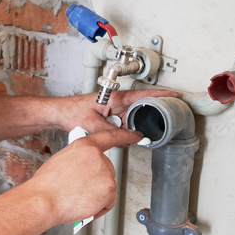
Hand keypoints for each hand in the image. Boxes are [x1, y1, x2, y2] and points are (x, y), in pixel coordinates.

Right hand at [25, 127, 142, 225]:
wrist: (44, 200)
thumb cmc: (47, 184)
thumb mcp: (62, 159)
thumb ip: (79, 158)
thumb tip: (85, 166)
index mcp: (85, 146)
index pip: (109, 137)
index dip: (124, 136)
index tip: (134, 136)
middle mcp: (98, 157)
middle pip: (107, 169)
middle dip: (97, 180)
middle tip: (80, 188)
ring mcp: (106, 173)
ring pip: (107, 186)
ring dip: (97, 195)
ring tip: (78, 198)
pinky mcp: (109, 189)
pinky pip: (109, 201)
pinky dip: (99, 207)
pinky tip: (85, 205)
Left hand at [57, 88, 176, 134]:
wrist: (59, 114)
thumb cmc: (72, 112)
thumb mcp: (95, 126)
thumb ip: (115, 133)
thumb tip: (133, 138)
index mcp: (115, 97)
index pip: (142, 95)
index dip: (160, 95)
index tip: (174, 95)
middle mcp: (116, 101)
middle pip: (139, 111)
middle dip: (144, 121)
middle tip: (149, 127)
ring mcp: (114, 109)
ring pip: (131, 121)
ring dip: (130, 129)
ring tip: (126, 134)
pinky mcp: (110, 116)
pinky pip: (123, 125)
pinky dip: (123, 132)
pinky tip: (118, 136)